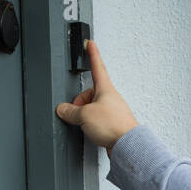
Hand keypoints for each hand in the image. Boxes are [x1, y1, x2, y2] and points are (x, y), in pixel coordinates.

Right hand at [55, 38, 139, 154]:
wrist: (128, 145)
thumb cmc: (113, 126)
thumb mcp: (84, 115)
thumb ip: (70, 111)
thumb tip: (63, 110)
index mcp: (105, 89)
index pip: (97, 66)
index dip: (92, 54)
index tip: (91, 44)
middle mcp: (111, 98)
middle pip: (89, 94)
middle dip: (79, 103)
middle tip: (77, 114)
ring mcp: (113, 112)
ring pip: (92, 109)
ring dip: (85, 117)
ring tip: (86, 126)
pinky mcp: (114, 125)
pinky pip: (98, 121)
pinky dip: (92, 126)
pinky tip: (93, 133)